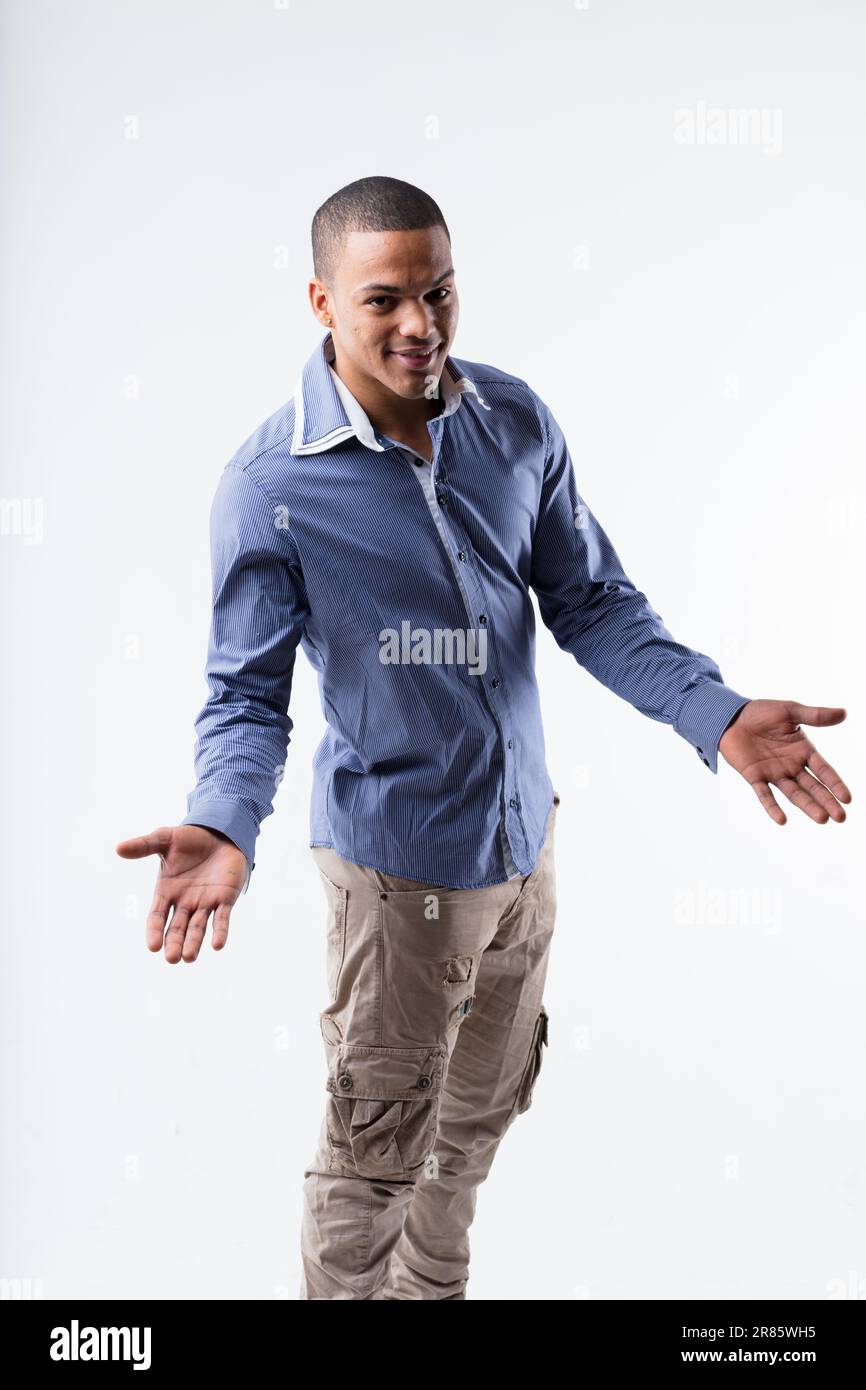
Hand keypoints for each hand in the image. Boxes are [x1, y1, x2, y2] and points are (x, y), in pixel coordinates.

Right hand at [115, 825, 247, 962]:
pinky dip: (220, 931)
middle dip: (174, 943)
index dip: (155, 931)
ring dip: (194, 943)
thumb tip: (118, 848)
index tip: (153, 947)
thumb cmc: (190, 839)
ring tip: (189, 957)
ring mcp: (205, 902)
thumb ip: (144, 845)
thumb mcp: (165, 839)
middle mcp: (185, 902)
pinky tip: (218, 945)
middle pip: (177, 928)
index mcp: (167, 892)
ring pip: (198, 928)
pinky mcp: (225, 899)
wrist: (219, 834)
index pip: (157, 916)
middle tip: (172, 958)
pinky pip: (222, 918)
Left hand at [718, 700, 850, 825]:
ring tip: (822, 819)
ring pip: (794, 793)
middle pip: (813, 787)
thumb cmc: (762, 712)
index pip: (824, 771)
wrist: (732, 716)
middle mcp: (792, 766)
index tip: (847, 799)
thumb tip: (844, 713)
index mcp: (803, 751)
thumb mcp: (791, 711)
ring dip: (807, 806)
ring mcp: (774, 773)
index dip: (835, 784)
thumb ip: (815, 715)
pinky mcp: (755, 776)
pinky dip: (772, 807)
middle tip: (840, 817)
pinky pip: (764, 794)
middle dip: (826, 801)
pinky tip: (781, 820)